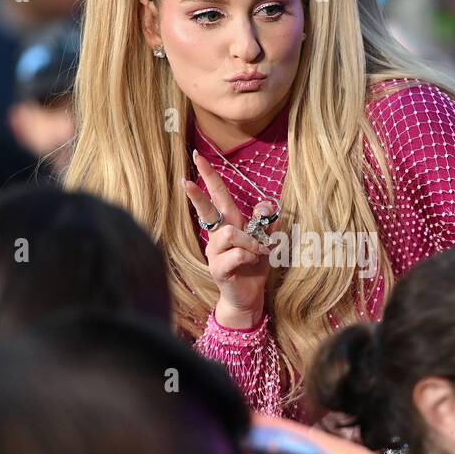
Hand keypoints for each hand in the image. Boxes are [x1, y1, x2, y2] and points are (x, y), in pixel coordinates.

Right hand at [183, 150, 275, 328]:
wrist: (249, 296)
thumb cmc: (253, 266)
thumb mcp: (264, 240)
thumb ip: (265, 221)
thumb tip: (267, 202)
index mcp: (227, 224)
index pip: (217, 196)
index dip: (209, 177)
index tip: (198, 157)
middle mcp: (217, 235)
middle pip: (207, 209)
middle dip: (198, 193)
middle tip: (187, 179)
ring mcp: (215, 252)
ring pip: (231, 233)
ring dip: (250, 241)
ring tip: (259, 251)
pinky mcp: (218, 268)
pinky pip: (236, 254)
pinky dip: (250, 256)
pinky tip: (253, 262)